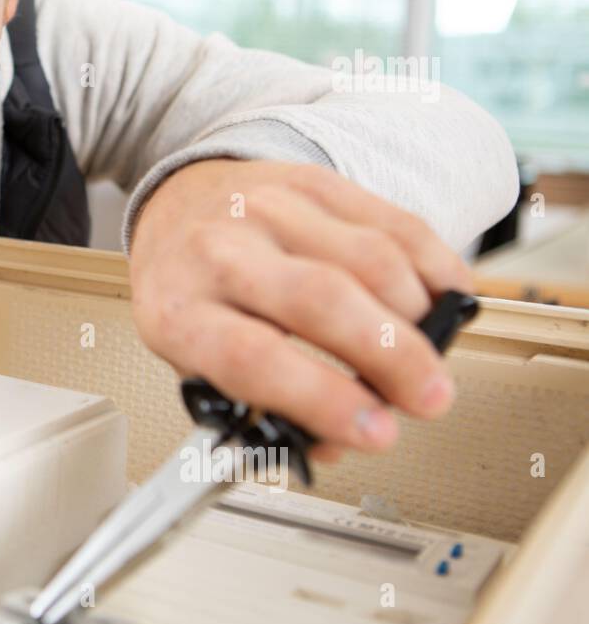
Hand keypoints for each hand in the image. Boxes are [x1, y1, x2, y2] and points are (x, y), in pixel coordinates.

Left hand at [129, 159, 473, 463]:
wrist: (179, 209)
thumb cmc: (194, 297)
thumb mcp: (197, 364)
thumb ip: (266, 408)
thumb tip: (337, 441)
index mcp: (180, 311)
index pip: (253, 357)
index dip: (324, 400)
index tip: (375, 432)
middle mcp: (218, 251)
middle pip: (321, 299)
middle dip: (393, 358)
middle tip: (429, 398)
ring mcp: (267, 209)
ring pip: (369, 258)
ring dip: (419, 317)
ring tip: (429, 357)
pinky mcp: (312, 182)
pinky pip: (393, 223)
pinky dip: (434, 267)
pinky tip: (445, 300)